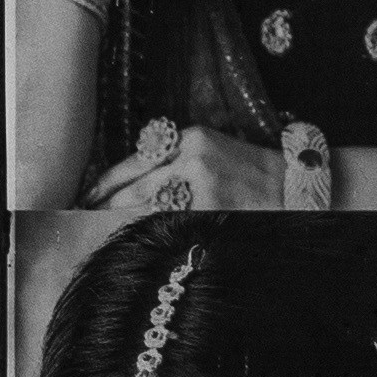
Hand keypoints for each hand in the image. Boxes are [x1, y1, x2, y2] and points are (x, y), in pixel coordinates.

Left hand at [82, 124, 290, 215]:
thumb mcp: (212, 152)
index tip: (87, 194)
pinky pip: (170, 221)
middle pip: (135, 184)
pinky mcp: (209, 207)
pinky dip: (151, 231)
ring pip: (147, 206)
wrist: (294, 187)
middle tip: (82, 216)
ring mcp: (199, 183)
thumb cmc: (252, 174)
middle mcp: (192, 155)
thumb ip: (176, 163)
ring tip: (100, 229)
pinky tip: (134, 240)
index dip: (107, 181)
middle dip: (106, 203)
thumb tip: (133, 187)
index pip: (136, 160)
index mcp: (191, 136)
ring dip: (122, 220)